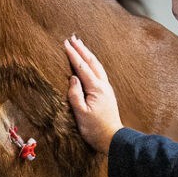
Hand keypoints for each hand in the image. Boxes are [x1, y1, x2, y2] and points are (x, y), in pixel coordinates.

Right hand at [64, 34, 122, 153]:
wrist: (112, 138)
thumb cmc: (95, 129)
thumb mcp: (81, 113)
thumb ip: (75, 95)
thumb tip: (73, 78)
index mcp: (96, 89)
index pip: (82, 67)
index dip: (73, 55)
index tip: (65, 44)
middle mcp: (103, 85)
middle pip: (92, 62)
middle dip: (82, 49)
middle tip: (72, 38)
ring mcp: (106, 88)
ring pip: (97, 66)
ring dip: (88, 54)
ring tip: (80, 45)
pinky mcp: (106, 93)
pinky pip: (99, 72)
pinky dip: (92, 63)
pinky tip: (89, 62)